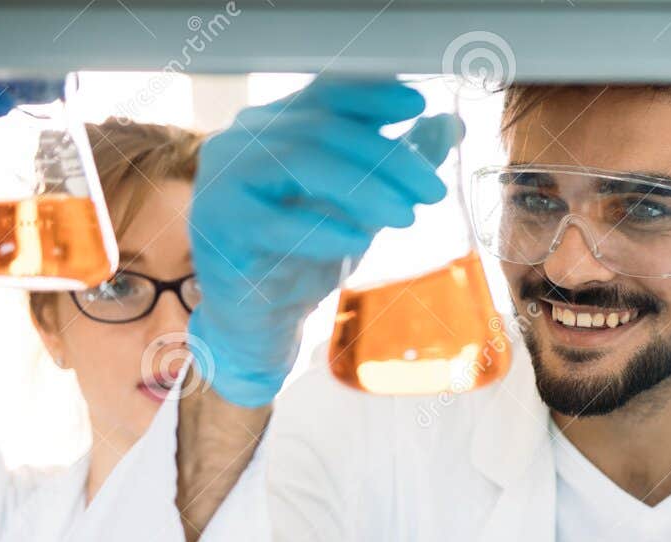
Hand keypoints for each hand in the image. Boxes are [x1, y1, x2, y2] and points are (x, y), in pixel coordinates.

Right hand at [187, 79, 462, 408]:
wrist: (259, 319)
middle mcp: (240, 142)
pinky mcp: (219, 228)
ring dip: (364, 189)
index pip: (325, 93)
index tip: (418, 104)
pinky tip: (359, 242)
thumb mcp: (361, 205)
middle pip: (323, 129)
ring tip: (408, 217)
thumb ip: (397, 166)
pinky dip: (323, 230)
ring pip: (300, 163)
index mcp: (273, 126)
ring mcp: (222, 181)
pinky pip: (274, 222)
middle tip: (433, 191)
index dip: (372, 94)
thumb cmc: (304, 255)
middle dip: (388, 157)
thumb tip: (451, 126)